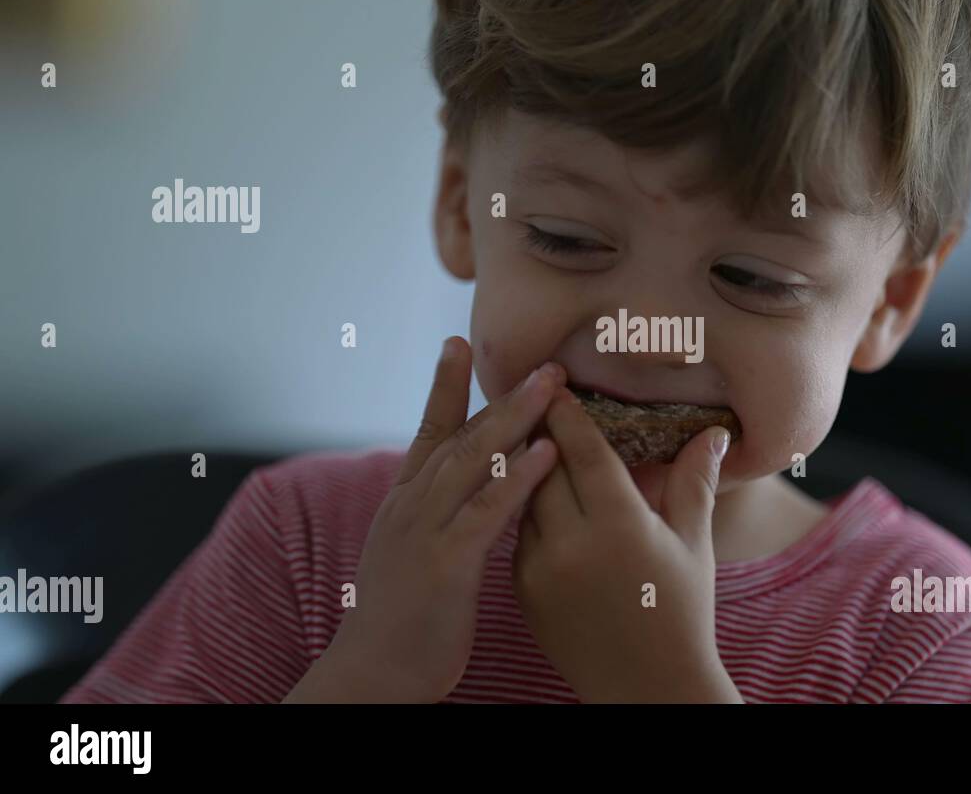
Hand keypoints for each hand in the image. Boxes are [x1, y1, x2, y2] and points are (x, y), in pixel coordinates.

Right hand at [286, 336, 563, 701]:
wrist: (371, 674)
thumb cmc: (401, 619)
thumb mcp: (412, 552)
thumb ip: (435, 515)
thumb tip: (465, 487)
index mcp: (405, 503)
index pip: (428, 432)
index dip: (445, 388)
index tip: (458, 343)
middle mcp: (412, 507)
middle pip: (459, 436)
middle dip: (502, 395)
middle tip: (544, 362)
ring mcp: (425, 532)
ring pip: (474, 462)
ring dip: (515, 419)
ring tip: (552, 387)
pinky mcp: (446, 565)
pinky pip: (486, 512)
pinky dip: (518, 479)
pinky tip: (547, 453)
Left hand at [512, 388, 741, 702]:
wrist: (646, 688)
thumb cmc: (681, 612)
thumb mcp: (694, 545)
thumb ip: (696, 483)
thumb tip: (714, 432)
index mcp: (622, 528)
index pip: (585, 453)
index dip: (568, 414)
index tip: (556, 382)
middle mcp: (575, 545)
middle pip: (544, 468)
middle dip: (540, 431)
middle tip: (537, 397)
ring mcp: (541, 570)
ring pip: (524, 498)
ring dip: (527, 469)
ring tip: (530, 438)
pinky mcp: (522, 591)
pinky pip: (518, 534)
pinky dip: (527, 512)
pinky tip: (535, 497)